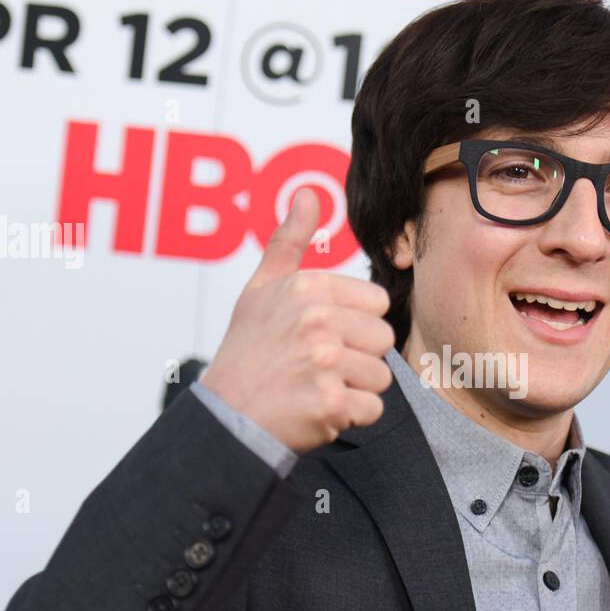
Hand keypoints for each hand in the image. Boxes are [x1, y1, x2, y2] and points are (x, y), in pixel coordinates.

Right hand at [200, 187, 394, 453]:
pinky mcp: (330, 403)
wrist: (225, 414)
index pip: (378, 304)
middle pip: (384, 340)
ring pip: (381, 376)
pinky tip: (318, 409)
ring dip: (355, 388)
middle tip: (317, 367)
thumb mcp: (261, 288)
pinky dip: (350, 416)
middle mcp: (318, 320)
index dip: (355, 324)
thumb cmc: (247, 351)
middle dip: (358, 358)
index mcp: (309, 287)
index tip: (322, 337)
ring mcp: (325, 362)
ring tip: (316, 387)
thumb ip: (289, 241)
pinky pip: (372, 409)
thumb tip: (308, 194)